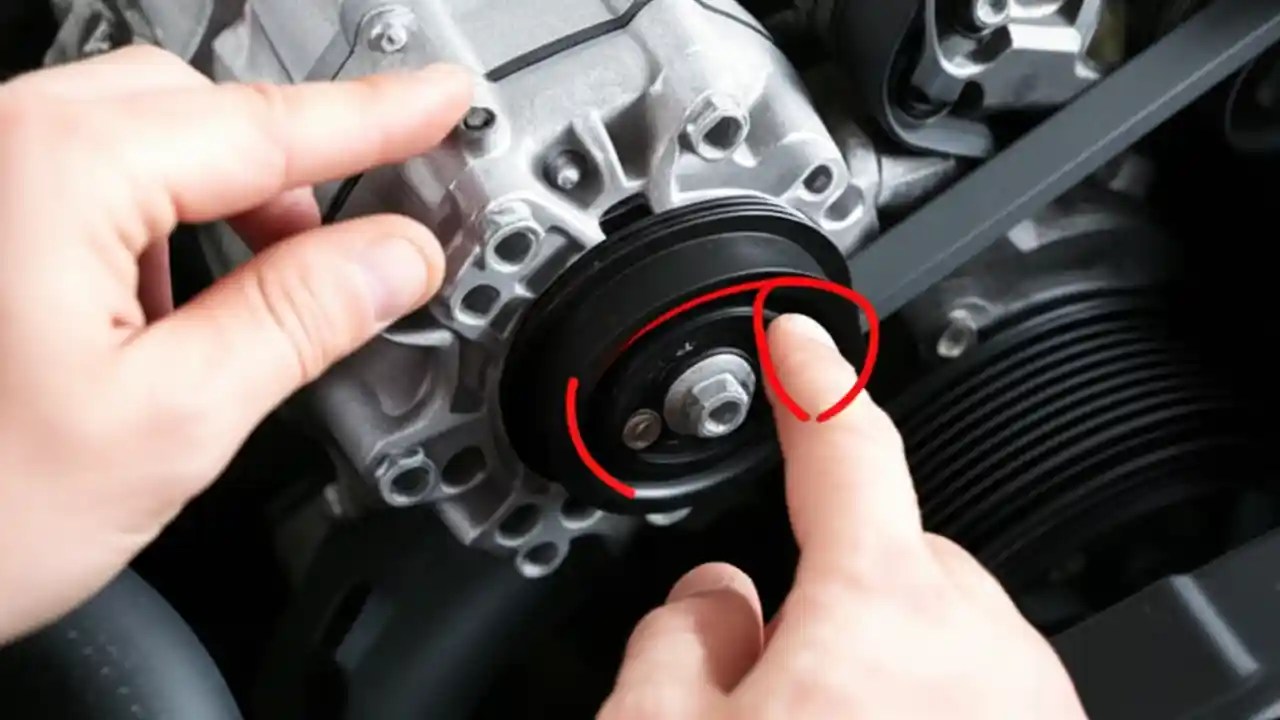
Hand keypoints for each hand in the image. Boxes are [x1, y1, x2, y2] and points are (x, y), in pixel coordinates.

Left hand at [0, 46, 471, 640]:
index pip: (264, 128)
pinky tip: (142, 306)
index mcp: (50, 176)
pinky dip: (141, 217)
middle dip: (286, 171)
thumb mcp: (169, 421)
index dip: (376, 118)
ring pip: (134, 135)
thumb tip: (392, 257)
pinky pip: (72, 170)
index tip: (442, 100)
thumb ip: (298, 319)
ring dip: (213, 198)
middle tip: (351, 248)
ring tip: (230, 305)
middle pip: (195, 108)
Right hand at [601, 315, 1087, 718]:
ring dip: (878, 656)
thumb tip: (709, 600)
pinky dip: (929, 700)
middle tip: (770, 680)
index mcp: (879, 611)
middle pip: (887, 557)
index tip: (797, 338)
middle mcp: (980, 647)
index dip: (808, 376)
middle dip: (831, 592)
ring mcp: (1031, 702)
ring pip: (934, 626)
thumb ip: (675, 637)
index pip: (842, 442)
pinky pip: (981, 686)